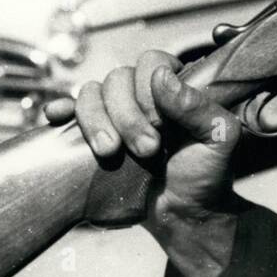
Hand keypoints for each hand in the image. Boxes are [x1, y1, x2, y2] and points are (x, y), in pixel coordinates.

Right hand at [44, 50, 242, 276]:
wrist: (183, 214)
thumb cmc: (206, 174)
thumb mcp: (219, 138)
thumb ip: (197, 106)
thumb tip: (161, 76)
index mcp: (174, 86)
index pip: (151, 62)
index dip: (149, 91)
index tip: (162, 126)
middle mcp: (142, 94)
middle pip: (117, 79)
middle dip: (127, 116)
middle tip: (147, 149)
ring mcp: (115, 113)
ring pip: (90, 93)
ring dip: (96, 121)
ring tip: (110, 153)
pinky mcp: (94, 133)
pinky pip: (68, 110)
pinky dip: (61, 109)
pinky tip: (57, 118)